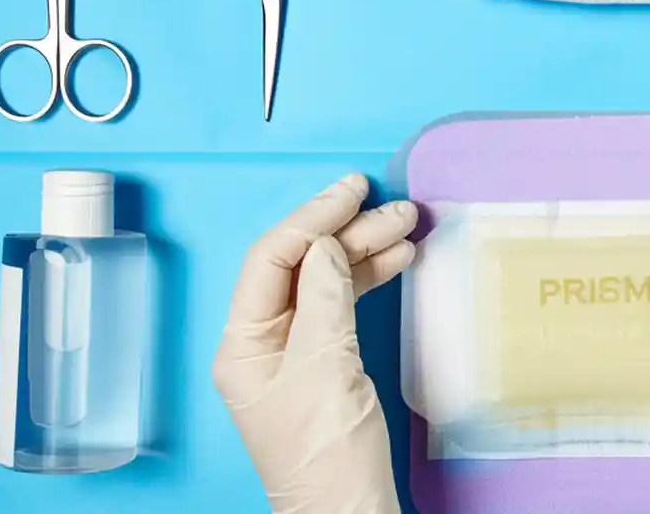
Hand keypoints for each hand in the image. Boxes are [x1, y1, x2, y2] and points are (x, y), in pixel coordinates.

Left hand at [214, 174, 417, 513]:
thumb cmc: (328, 457)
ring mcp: (295, 353)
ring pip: (327, 283)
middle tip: (393, 208)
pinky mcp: (326, 365)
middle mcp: (262, 343)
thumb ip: (325, 299)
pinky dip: (369, 280)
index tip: (352, 193)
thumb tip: (328, 246)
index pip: (272, 260)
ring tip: (406, 227)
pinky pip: (343, 307)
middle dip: (346, 232)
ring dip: (365, 251)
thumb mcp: (324, 368)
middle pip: (300, 266)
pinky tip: (395, 261)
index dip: (312, 220)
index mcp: (243, 344)